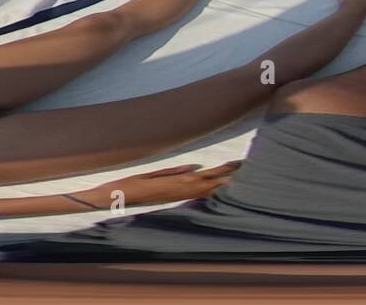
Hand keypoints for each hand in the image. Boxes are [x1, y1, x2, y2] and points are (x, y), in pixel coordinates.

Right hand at [78, 162, 238, 210]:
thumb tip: (195, 168)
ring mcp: (180, 197)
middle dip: (230, 178)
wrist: (117, 198)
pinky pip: (199, 197)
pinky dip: (211, 192)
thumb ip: (175, 170)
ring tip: (237, 179)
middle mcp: (183, 190)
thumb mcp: (153, 172)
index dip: (226, 170)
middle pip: (214, 185)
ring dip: (223, 186)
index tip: (240, 164)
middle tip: (247, 171)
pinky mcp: (176, 201)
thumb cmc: (131, 183)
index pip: (210, 175)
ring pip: (208, 192)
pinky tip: (216, 191)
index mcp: (180, 181)